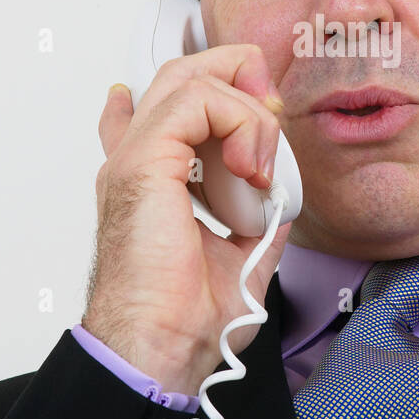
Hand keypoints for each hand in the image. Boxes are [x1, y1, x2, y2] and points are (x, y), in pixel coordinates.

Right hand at [81, 45, 291, 396]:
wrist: (164, 345)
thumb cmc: (189, 315)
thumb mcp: (245, 249)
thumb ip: (261, 208)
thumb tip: (283, 189)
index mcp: (154, 180)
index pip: (165, 109)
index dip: (219, 90)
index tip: (263, 116)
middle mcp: (140, 160)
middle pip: (182, 73)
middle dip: (239, 75)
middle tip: (274, 114)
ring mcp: (136, 156)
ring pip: (190, 76)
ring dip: (247, 109)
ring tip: (261, 163)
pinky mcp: (143, 160)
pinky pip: (196, 100)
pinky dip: (239, 123)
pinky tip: (251, 169)